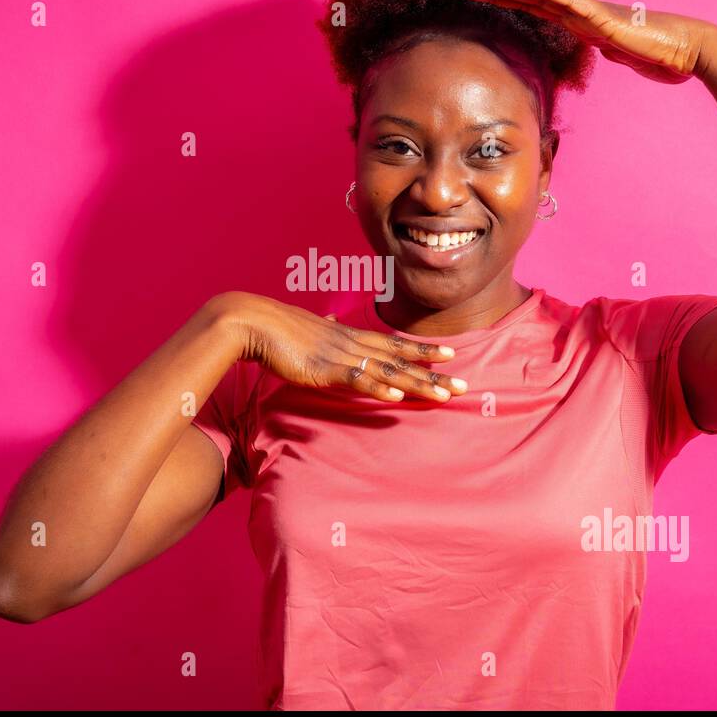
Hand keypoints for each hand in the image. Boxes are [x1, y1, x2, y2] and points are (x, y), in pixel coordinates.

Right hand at [207, 292, 467, 402]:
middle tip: (466, 384)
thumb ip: (323, 335)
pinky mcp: (323, 368)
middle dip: (435, 373)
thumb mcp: (307, 334)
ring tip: (445, 394)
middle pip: (401, 359)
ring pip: (388, 370)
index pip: (394, 343)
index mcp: (348, 336)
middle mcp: (352, 343)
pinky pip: (356, 379)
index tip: (451, 355)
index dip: (423, 350)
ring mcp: (340, 355)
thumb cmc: (275, 331)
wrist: (250, 322)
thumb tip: (329, 327)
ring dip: (418, 383)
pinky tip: (397, 395)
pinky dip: (378, 387)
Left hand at [460, 0, 716, 83]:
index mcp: (581, 24)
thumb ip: (606, 50)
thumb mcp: (622, 56)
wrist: (690, 51)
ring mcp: (592, 14)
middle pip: (531, 0)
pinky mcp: (604, 21)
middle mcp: (582, 13)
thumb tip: (601, 50)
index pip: (535, 10)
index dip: (506, 2)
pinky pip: (570, 5)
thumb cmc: (661, 55)